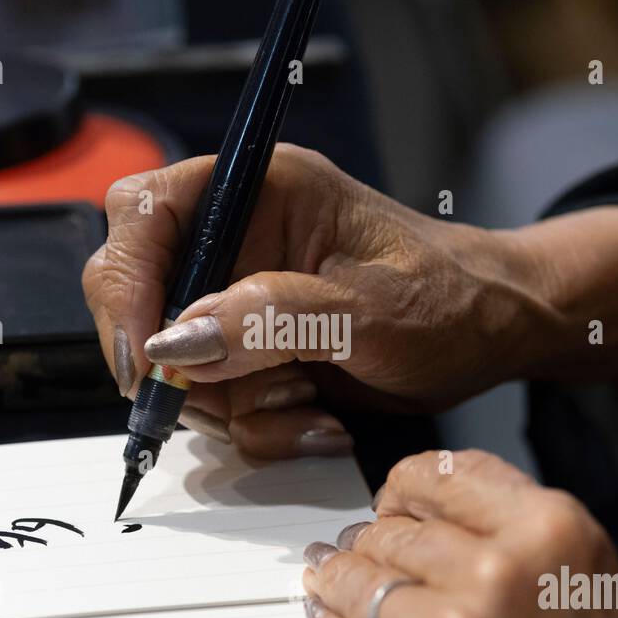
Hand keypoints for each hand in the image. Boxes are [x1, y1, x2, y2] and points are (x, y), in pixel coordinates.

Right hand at [83, 144, 536, 457]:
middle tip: (228, 393)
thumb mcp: (371, 308)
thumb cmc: (452, 298)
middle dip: (178, 362)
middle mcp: (236, 242)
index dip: (126, 281)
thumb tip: (178, 343)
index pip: (143, 213)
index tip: (145, 355)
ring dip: (234, 404)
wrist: (491, 340)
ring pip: (176, 367)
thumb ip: (273, 317)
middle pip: (140, 296)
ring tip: (309, 396)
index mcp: (258, 191)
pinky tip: (317, 415)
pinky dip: (260, 426)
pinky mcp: (251, 356)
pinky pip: (216, 405)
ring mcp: (238, 304)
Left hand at [301, 449, 617, 617]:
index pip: (438, 473)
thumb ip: (504, 523)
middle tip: (385, 563)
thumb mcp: (580, 567)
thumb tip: (410, 507)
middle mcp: (494, 576)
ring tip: (350, 591)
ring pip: (354, 580)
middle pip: (392, 531)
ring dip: (347, 586)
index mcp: (547, 531)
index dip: (406, 488)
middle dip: (382, 546)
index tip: (396, 501)